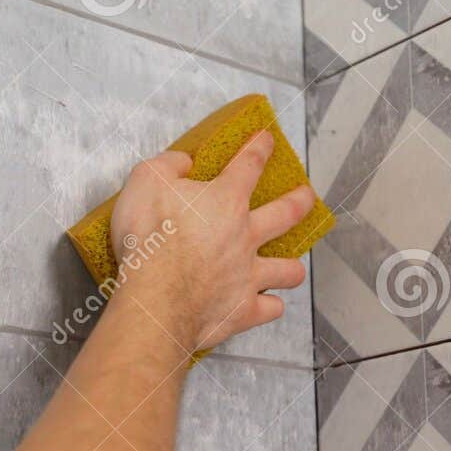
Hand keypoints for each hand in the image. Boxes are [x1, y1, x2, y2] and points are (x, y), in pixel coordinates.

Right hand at [107, 131, 314, 352]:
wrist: (154, 299)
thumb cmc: (148, 240)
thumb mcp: (145, 182)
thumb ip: (168, 165)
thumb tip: (183, 162)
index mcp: (226, 200)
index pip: (250, 164)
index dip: (260, 147)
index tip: (267, 140)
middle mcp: (246, 235)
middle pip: (286, 213)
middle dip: (300, 201)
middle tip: (306, 196)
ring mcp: (249, 275)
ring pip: (287, 269)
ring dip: (290, 266)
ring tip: (290, 266)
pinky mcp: (244, 310)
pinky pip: (271, 308)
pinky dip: (270, 306)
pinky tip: (265, 304)